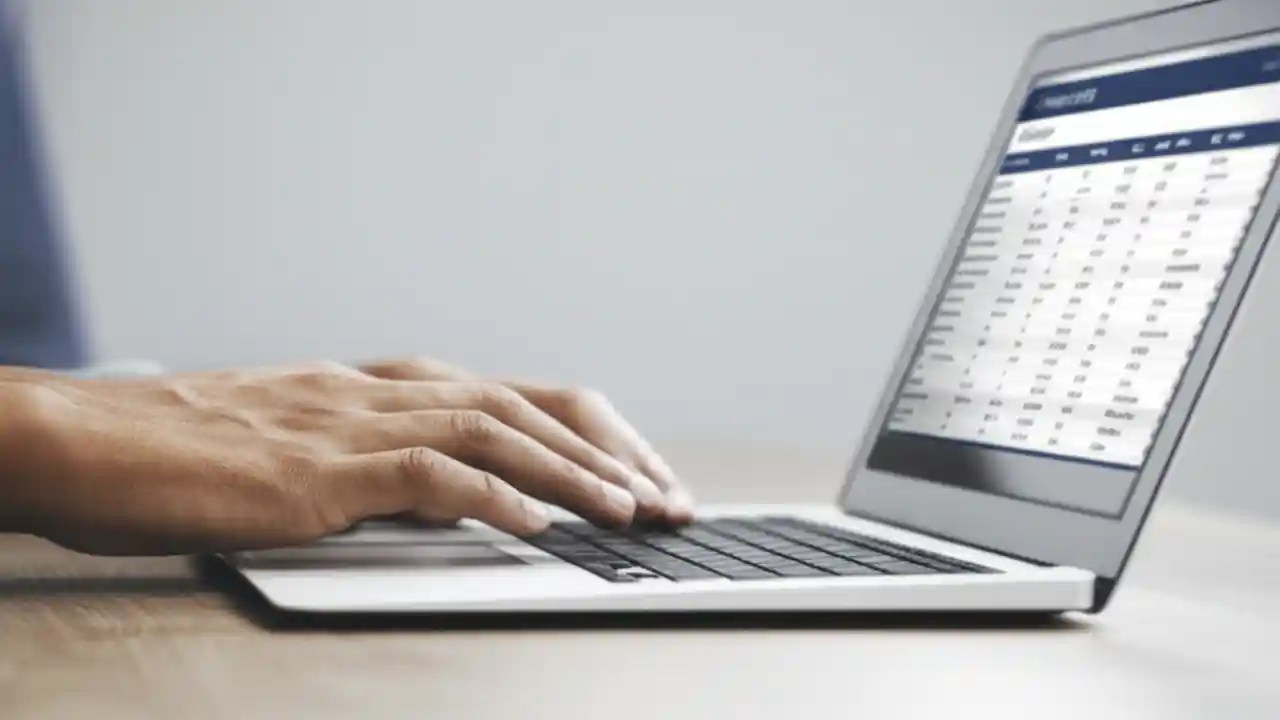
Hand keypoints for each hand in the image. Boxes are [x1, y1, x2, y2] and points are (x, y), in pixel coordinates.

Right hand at [0, 359, 691, 555]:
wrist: (88, 441)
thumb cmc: (187, 453)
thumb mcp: (307, 450)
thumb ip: (381, 463)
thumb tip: (457, 498)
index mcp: (383, 386)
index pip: (516, 396)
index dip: (589, 434)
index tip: (639, 476)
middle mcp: (381, 390)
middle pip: (528, 402)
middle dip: (611, 451)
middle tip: (667, 498)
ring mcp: (353, 422)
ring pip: (495, 428)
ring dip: (573, 472)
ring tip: (630, 511)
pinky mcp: (319, 468)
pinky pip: (428, 474)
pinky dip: (492, 495)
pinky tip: (535, 522)